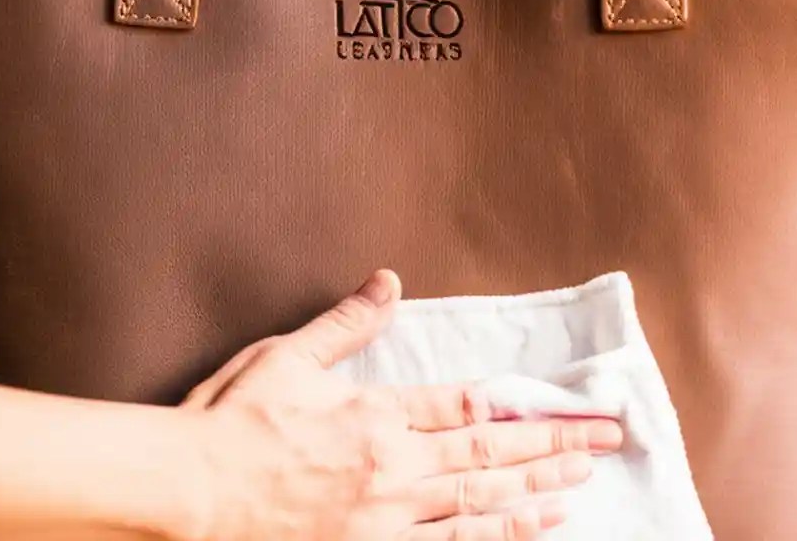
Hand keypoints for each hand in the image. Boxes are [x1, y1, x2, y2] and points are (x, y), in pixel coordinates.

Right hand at [184, 270, 623, 540]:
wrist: (190, 494)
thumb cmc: (231, 422)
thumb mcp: (285, 358)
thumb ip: (345, 324)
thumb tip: (388, 281)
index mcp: (375, 411)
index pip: (469, 404)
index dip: (529, 405)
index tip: (571, 406)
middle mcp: (392, 464)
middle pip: (489, 451)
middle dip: (554, 447)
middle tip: (606, 444)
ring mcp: (385, 517)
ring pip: (478, 502)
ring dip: (535, 492)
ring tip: (579, 487)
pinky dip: (493, 536)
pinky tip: (525, 528)